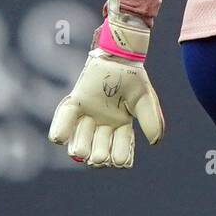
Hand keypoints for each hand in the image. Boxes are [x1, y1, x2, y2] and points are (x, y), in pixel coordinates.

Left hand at [48, 0, 164, 167]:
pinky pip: (62, 126)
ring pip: (79, 146)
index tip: (121, 159)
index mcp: (121, 129)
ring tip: (87, 135)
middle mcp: (103, 127)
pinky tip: (61, 138)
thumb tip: (154, 142)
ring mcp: (87, 118)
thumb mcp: (145, 100)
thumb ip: (151, 120)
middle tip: (101, 148)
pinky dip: (61, 132)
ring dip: (82, 143)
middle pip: (98, 154)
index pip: (120, 153)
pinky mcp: (74, 105)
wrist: (118, 56)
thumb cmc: (132, 78)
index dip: (120, 157)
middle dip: (100, 154)